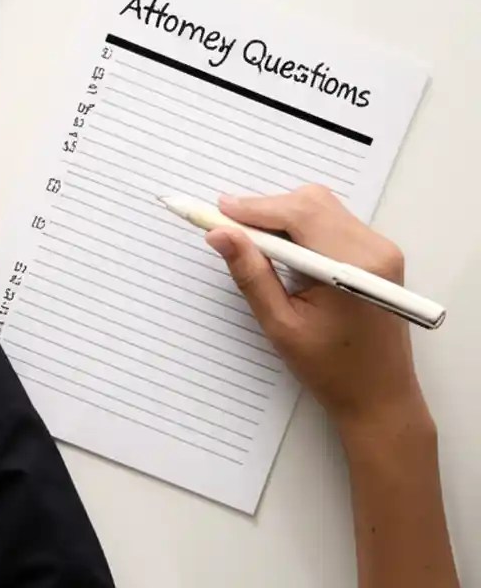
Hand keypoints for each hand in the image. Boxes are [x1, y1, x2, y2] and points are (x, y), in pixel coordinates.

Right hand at [205, 186, 429, 438]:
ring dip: (282, 216)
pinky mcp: (378, 255)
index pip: (298, 214)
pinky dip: (301, 226)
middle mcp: (375, 248)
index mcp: (354, 266)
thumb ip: (250, 274)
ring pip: (322, 207)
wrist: (380, 396)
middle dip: (266, 209)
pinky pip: (333, 222)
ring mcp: (381, 249)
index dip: (254, 207)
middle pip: (311, 203)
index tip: (216, 211)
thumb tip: (220, 235)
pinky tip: (282, 250)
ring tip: (252, 242)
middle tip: (229, 228)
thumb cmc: (331, 369)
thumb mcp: (280, 324)